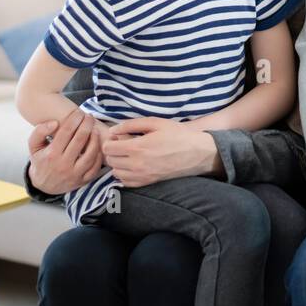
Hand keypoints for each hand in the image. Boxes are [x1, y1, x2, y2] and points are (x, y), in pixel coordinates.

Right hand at [27, 108, 103, 194]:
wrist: (44, 186)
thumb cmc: (40, 160)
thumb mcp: (33, 146)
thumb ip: (39, 132)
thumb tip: (55, 123)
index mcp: (51, 154)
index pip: (66, 132)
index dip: (74, 120)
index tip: (79, 113)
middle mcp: (63, 165)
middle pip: (80, 140)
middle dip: (87, 125)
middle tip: (89, 116)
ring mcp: (74, 174)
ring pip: (90, 154)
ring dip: (95, 139)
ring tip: (95, 129)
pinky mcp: (83, 181)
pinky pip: (95, 167)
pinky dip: (99, 155)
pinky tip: (98, 145)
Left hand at [102, 117, 217, 186]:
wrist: (197, 153)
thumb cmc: (178, 135)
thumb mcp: (156, 123)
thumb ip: (131, 124)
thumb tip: (113, 130)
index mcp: (137, 147)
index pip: (108, 148)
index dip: (110, 140)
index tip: (119, 137)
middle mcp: (136, 164)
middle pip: (110, 160)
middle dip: (114, 151)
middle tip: (125, 144)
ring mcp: (142, 176)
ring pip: (116, 172)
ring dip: (118, 163)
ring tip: (129, 155)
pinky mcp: (148, 183)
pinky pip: (125, 182)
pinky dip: (125, 174)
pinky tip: (134, 165)